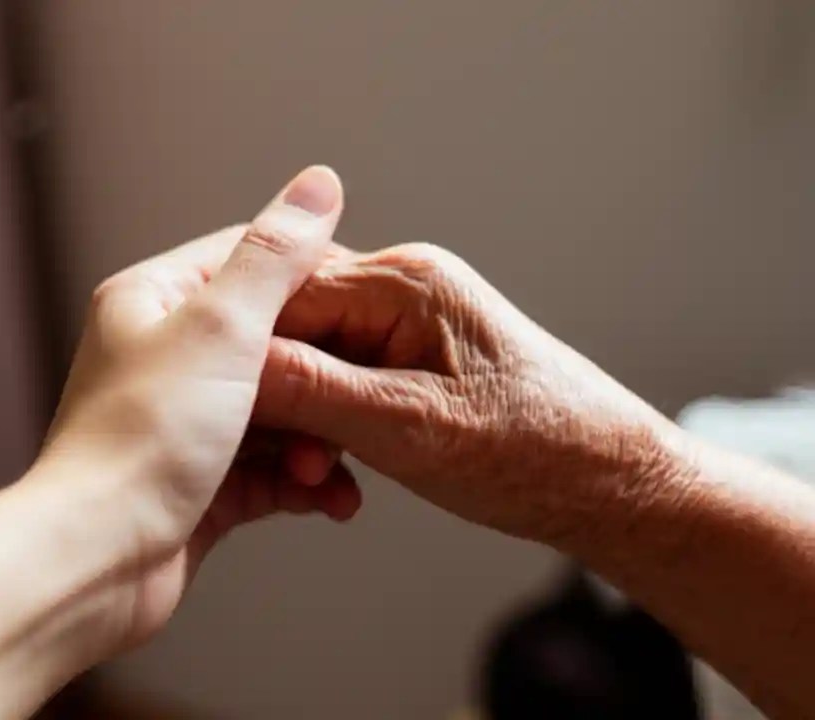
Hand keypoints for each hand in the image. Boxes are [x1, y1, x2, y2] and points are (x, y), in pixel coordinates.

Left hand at [35, 166, 361, 649]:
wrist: (99, 559)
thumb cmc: (143, 439)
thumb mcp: (223, 327)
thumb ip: (276, 255)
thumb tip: (319, 181)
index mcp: (153, 302)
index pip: (249, 259)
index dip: (315, 278)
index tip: (366, 306)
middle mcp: (161, 356)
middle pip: (273, 343)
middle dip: (322, 378)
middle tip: (358, 399)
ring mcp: (180, 423)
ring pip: (277, 412)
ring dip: (318, 440)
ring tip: (335, 470)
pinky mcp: (198, 483)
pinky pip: (269, 470)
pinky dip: (303, 483)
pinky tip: (329, 499)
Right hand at [255, 242, 685, 545]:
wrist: (610, 483)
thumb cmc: (536, 452)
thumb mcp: (409, 429)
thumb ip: (314, 391)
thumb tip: (229, 368)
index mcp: (404, 283)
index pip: (279, 300)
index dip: (240, 363)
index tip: (217, 422)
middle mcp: (401, 287)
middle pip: (289, 327)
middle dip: (274, 399)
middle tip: (288, 463)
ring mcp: (406, 322)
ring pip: (309, 361)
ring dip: (301, 421)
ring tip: (322, 477)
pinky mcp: (411, 357)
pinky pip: (339, 380)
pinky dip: (327, 427)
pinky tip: (337, 471)